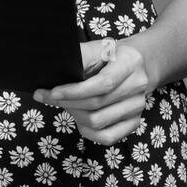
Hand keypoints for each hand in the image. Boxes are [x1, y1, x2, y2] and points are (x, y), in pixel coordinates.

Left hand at [32, 34, 153, 144]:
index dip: (75, 91)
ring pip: (98, 122)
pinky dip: (87, 131)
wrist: (131, 66)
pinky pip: (107, 137)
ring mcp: (137, 106)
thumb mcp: (94, 49)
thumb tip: (54, 69)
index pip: (103, 83)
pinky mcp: (134, 123)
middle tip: (48, 97)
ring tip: (65, 104)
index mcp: (129, 62)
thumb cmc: (108, 58)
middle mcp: (138, 85)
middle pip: (97, 104)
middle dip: (67, 102)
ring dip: (74, 115)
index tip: (53, 92)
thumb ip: (78, 58)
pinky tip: (78, 118)